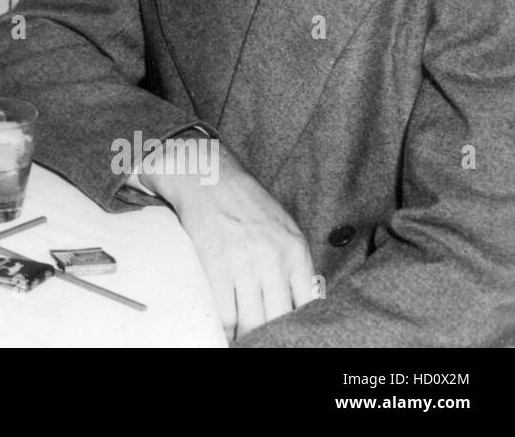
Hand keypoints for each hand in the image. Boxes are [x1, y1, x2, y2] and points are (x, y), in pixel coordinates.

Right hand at [144, 142, 314, 340]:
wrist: (208, 177)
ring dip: (247, 335)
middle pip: (279, 319)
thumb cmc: (245, 203)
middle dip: (270, 334)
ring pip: (252, 322)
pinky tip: (226, 328)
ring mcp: (243, 263)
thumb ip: (294, 264)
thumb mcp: (283, 229)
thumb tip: (301, 302)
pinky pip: (224, 313)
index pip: (307, 306)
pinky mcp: (215, 265)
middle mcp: (273, 259)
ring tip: (244, 337)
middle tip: (262, 337)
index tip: (285, 333)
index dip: (296, 326)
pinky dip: (225, 328)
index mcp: (295, 250)